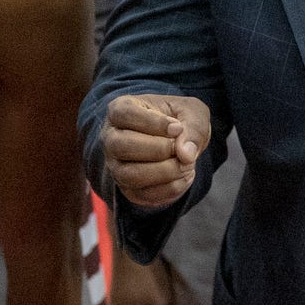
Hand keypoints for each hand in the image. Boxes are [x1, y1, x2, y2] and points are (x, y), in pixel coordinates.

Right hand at [100, 94, 208, 210]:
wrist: (179, 142)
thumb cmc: (180, 121)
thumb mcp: (193, 113)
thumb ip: (193, 128)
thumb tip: (185, 154)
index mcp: (121, 109)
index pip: (125, 114)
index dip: (153, 123)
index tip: (177, 128)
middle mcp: (111, 138)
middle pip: (120, 145)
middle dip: (157, 149)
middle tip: (179, 149)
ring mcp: (116, 165)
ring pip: (127, 175)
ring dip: (163, 172)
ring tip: (187, 165)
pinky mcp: (127, 188)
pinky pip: (142, 195)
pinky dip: (169, 189)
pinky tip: (186, 177)